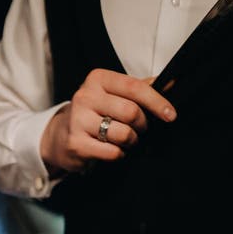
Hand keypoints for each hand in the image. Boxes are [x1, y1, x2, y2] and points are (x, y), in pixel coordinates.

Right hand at [40, 68, 176, 174]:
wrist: (59, 136)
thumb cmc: (93, 114)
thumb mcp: (114, 95)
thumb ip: (141, 89)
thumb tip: (172, 82)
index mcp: (98, 79)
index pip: (135, 88)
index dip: (157, 102)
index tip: (171, 115)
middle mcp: (85, 96)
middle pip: (131, 112)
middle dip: (142, 126)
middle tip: (140, 131)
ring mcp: (78, 120)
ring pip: (123, 134)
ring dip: (131, 141)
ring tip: (126, 141)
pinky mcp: (76, 143)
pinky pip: (111, 152)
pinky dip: (119, 154)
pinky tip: (113, 150)